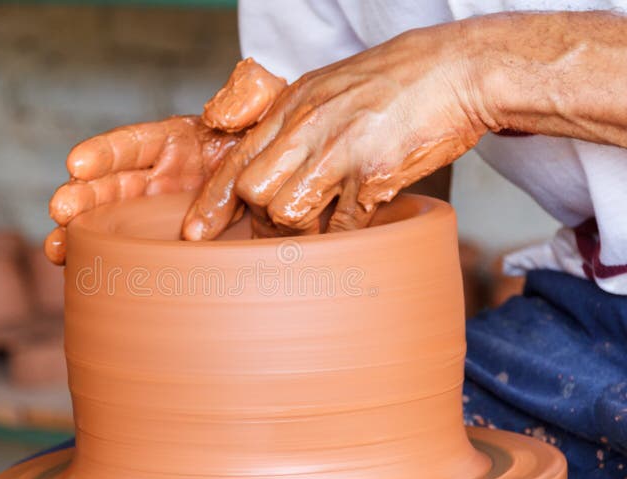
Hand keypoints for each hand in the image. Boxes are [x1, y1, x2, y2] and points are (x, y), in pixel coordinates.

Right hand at [44, 58, 285, 263]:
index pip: (135, 143)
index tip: (77, 164)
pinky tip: (75, 267)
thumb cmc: (274, 137)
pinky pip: (130, 248)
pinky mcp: (168, 239)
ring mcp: (160, 210)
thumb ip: (248, 95)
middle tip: (60, 210)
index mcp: (177, 140)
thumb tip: (218, 112)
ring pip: (109, 218)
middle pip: (112, 184)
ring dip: (79, 231)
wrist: (290, 179)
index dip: (105, 153)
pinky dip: (100, 257)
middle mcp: (160, 174)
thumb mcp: (269, 105)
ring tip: (56, 248)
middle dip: (82, 196)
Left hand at [181, 23, 486, 239]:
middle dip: (260, 218)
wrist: (455, 71)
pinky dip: (342, 235)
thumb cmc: (392, 82)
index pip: (236, 162)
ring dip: (298, 231)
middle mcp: (308, 128)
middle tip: (281, 227)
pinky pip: (340, 226)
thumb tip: (262, 166)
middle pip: (253, 192)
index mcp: (292, 107)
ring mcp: (340, 152)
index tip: (196, 234)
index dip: (211, 204)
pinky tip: (354, 221)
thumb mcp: (327, 88)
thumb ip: (291, 123)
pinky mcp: (374, 176)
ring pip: (287, 212)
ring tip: (318, 223)